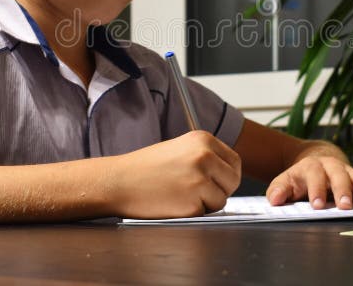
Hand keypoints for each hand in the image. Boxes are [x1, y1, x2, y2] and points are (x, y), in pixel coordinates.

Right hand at [112, 131, 241, 218]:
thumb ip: (206, 157)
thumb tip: (228, 174)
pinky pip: (206, 212)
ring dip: (206, 202)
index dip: (226, 175)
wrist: (119, 181)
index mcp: (203, 139)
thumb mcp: (180, 149)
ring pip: (222, 199)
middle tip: (198, 191)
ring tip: (181, 194)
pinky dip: (193, 212)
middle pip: (233, 181)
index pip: (234, 162)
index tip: (216, 181)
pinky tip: (174, 202)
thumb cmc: (145, 168)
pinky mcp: (193, 202)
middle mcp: (205, 156)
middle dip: (220, 190)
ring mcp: (200, 179)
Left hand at [265, 156, 352, 209]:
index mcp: (312, 166)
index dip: (316, 188)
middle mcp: (333, 166)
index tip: (317, 205)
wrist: (317, 160)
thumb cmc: (301, 178)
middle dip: (342, 190)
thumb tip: (274, 200)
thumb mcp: (286, 181)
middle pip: (339, 174)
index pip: (314, 174)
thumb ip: (279, 189)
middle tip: (344, 206)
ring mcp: (349, 171)